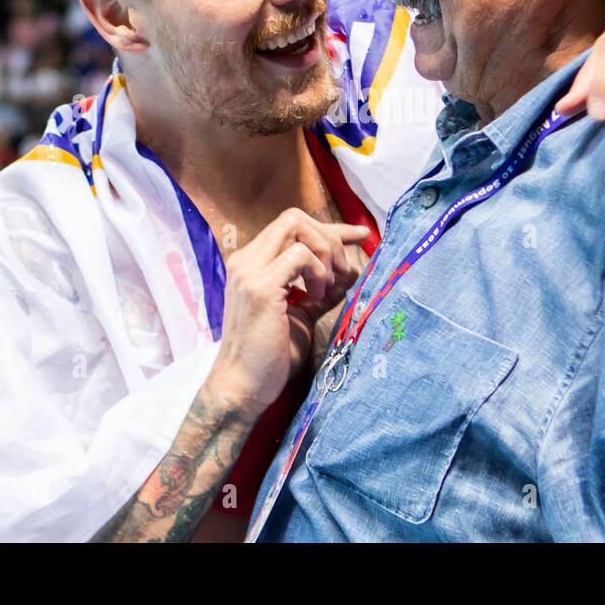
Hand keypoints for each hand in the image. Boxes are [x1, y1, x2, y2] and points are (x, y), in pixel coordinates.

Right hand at [210, 209, 368, 416]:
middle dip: (329, 237)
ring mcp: (249, 272)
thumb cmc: (271, 355)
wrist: (244, 387)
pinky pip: (299, 255)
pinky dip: (318, 272)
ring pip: (296, 227)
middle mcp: (246, 261)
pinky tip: (318, 297)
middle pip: (294, 218)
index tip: (360, 235)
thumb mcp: (303, 313)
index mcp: (252, 264)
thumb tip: (352, 271)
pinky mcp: (260, 288)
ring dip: (326, 253)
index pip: (292, 225)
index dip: (330, 228)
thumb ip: (322, 289)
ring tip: (330, 287)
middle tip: (345, 271)